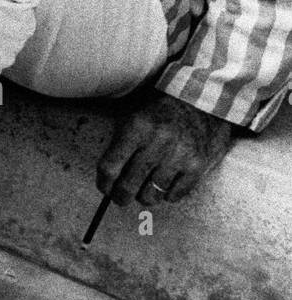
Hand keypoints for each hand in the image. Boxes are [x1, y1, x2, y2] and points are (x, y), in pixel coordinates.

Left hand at [96, 91, 235, 206]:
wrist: (196, 102)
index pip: (110, 167)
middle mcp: (157, 142)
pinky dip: (167, 195)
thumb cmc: (157, 112)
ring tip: (144, 189)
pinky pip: (174, 195)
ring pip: (151, 195)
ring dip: (145, 196)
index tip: (105, 188)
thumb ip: (118, 144)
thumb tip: (108, 179)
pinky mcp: (196, 165)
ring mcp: (178, 155)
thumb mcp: (132, 117)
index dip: (104, 183)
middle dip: (121, 196)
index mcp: (136, 127)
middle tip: (121, 197)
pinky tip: (165, 184)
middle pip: (128, 185)